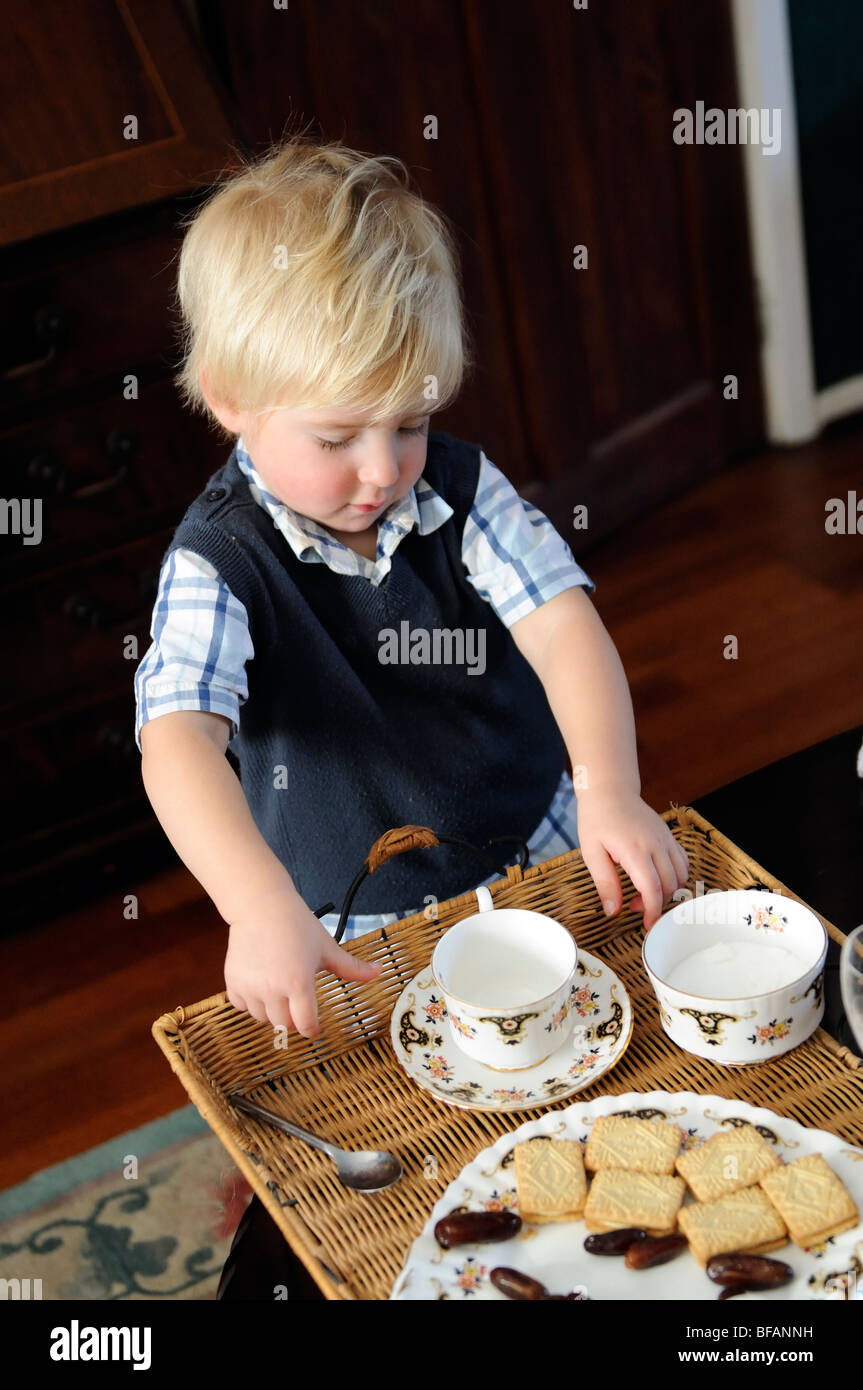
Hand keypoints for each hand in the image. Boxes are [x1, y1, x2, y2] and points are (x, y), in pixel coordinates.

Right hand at [224, 884, 381, 1037]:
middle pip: (285, 1025)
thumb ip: (351, 967)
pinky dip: (251, 1002)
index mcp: (299, 983)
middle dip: (294, 1018)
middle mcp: (272, 989)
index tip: (315, 1027)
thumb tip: (379, 971)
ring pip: (263, 1018)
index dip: (313, 1029)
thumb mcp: (327, 947)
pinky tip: (260, 984)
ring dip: (272, 1010)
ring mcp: (250, 987)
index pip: (306, 1025)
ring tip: (279, 987)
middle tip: (298, 1000)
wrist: (261, 906)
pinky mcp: (233, 983)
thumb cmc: (297, 924)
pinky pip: (242, 1007)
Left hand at [574, 786, 689, 929]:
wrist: (610, 791)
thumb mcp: (591, 853)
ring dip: (668, 891)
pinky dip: (676, 876)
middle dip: (655, 903)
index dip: (652, 911)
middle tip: (631, 904)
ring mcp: (666, 839)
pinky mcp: (669, 836)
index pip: (652, 889)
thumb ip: (605, 883)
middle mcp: (656, 844)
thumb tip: (613, 911)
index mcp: (635, 850)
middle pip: (669, 885)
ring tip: (643, 891)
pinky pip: (683, 861)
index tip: (647, 925)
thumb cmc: (597, 819)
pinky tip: (657, 877)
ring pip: (681, 875)